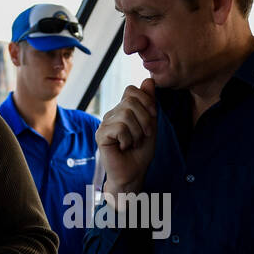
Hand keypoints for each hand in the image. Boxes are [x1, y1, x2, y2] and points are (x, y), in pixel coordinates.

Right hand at [95, 79, 157, 193]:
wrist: (134, 173)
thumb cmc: (141, 152)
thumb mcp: (151, 124)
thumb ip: (149, 103)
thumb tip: (148, 80)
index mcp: (123, 109)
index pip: (132, 90)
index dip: (146, 100)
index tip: (153, 117)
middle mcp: (112, 113)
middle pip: (130, 101)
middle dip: (145, 119)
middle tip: (144, 136)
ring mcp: (105, 123)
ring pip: (126, 115)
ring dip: (137, 133)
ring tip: (133, 143)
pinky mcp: (100, 135)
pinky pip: (119, 128)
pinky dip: (127, 140)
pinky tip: (124, 147)